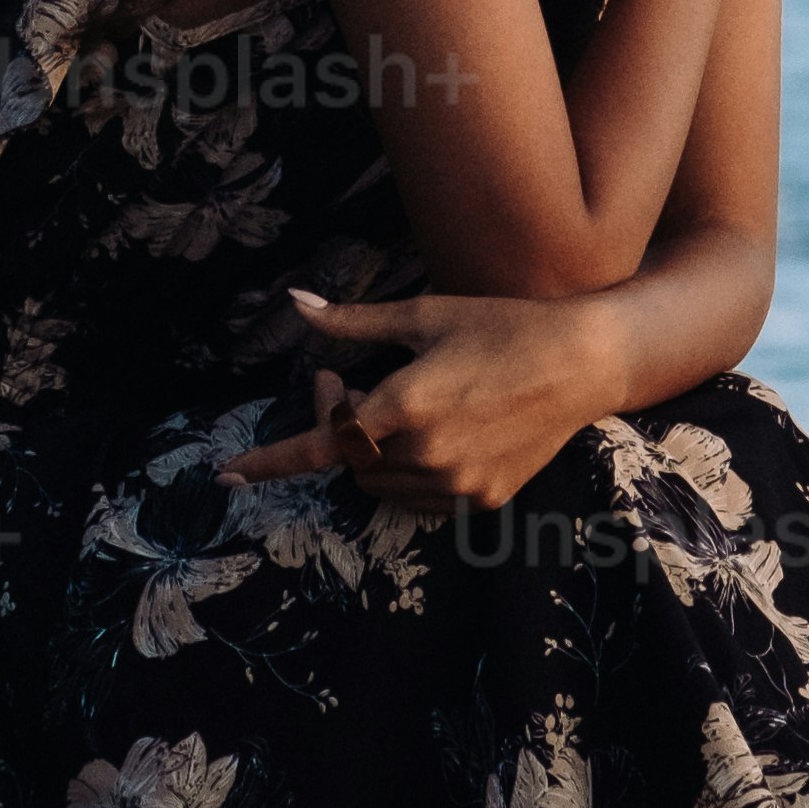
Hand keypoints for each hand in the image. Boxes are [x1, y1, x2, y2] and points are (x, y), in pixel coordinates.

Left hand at [226, 285, 613, 517]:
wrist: (581, 363)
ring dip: (369, 451)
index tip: (227, 476)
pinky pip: (418, 498)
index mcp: (405, 404)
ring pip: (380, 483)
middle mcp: (426, 453)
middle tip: (348, 380)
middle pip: (349, 458)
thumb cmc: (501, 327)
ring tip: (395, 404)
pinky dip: (406, 472)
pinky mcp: (480, 501)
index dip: (270, 463)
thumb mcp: (425, 315)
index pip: (320, 444)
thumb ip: (354, 321)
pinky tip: (430, 433)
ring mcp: (455, 484)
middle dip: (337, 424)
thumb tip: (296, 306)